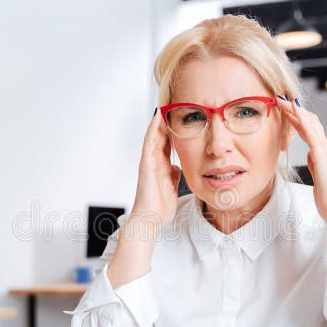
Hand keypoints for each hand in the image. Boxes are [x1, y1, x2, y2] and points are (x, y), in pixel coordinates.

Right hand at [131, 109, 181, 229]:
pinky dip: (152, 130)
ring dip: (158, 121)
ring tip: (165, 105)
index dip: (173, 131)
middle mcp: (154, 163)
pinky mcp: (146, 164)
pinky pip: (149, 143)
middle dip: (166, 122)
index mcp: (162, 168)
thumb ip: (174, 176)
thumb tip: (178, 167)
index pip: (168, 144)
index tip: (181, 118)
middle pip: (161, 137)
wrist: (150, 220)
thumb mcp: (172, 188)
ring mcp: (149, 162)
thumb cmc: (159, 208)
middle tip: (173, 106)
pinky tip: (156, 118)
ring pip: (154, 136)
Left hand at [276, 97, 326, 267]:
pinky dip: (301, 118)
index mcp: (325, 154)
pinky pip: (311, 132)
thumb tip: (310, 156)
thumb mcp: (319, 178)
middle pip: (309, 123)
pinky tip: (292, 109)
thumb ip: (315, 165)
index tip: (283, 110)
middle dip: (294, 110)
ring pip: (310, 123)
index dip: (296, 119)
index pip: (308, 131)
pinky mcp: (323, 155)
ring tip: (281, 99)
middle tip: (279, 98)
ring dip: (295, 110)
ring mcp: (326, 150)